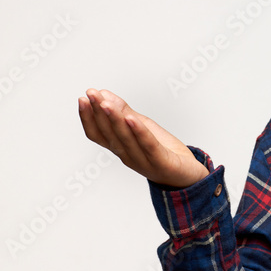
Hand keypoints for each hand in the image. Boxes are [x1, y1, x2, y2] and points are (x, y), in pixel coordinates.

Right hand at [77, 88, 208, 187]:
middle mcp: (128, 156)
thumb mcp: (142, 126)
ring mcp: (143, 161)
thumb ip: (124, 112)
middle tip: (91, 95)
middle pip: (109, 134)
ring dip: (114, 120)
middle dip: (98, 113)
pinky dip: (139, 132)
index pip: (98, 134)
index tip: (83, 98)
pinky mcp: (160, 162)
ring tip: (106, 103)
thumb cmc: (164, 150)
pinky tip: (132, 118)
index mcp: (121, 148)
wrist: (188, 175)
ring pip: (125, 139)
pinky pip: (148, 145)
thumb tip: (104, 95)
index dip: (88, 117)